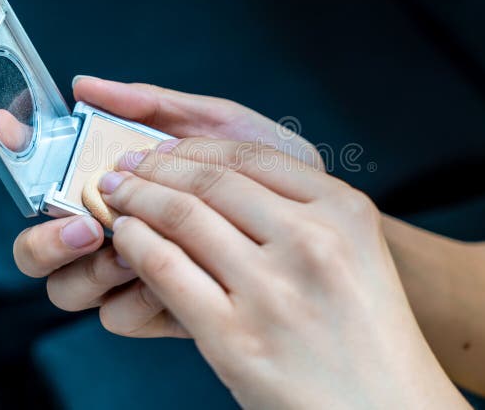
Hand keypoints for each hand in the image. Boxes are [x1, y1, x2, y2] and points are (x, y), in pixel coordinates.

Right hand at [12, 78, 320, 317]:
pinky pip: (119, 316)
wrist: (321, 221)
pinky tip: (180, 274)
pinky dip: (140, 294)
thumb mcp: (216, 126)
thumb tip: (85, 85)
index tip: (12, 135)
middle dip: (49, 239)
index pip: (46, 185)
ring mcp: (133, 278)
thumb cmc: (269, 169)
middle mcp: (113, 235)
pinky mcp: (161, 314)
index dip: (20, 159)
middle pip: (38, 250)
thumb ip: (152, 106)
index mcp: (119, 188)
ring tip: (141, 243)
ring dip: (98, 266)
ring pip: (71, 288)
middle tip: (89, 225)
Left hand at [97, 139, 466, 408]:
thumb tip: (221, 181)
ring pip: (182, 217)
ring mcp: (272, 290)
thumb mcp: (354, 255)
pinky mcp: (235, 337)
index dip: (195, 147)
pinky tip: (126, 238)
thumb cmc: (367, 335)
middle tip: (128, 167)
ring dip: (138, 199)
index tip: (166, 148)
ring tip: (117, 197)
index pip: (253, 156)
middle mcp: (311, 242)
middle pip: (213, 181)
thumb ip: (303, 213)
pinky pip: (166, 268)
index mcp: (345, 212)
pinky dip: (136, 244)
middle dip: (157, 167)